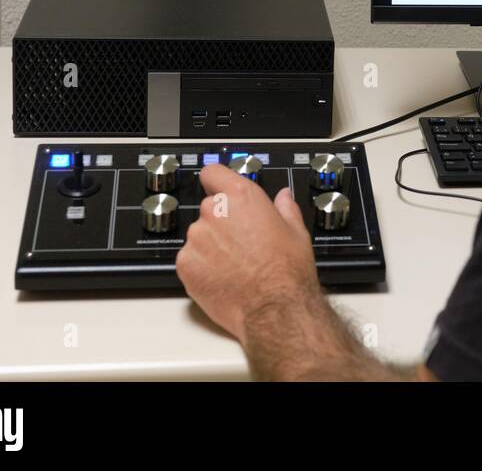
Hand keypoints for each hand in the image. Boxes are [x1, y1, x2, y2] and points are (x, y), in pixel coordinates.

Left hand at [176, 163, 319, 344]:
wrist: (274, 308)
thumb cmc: (288, 272)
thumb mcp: (296, 232)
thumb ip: (285, 208)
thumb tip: (283, 197)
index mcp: (241, 197)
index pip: (213, 173)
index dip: (217, 181)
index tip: (218, 188)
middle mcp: (214, 212)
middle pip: (209, 208)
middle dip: (221, 222)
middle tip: (240, 242)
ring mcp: (196, 238)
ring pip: (198, 236)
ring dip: (210, 245)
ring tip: (233, 265)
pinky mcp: (185, 264)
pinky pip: (190, 259)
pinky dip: (201, 267)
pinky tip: (222, 277)